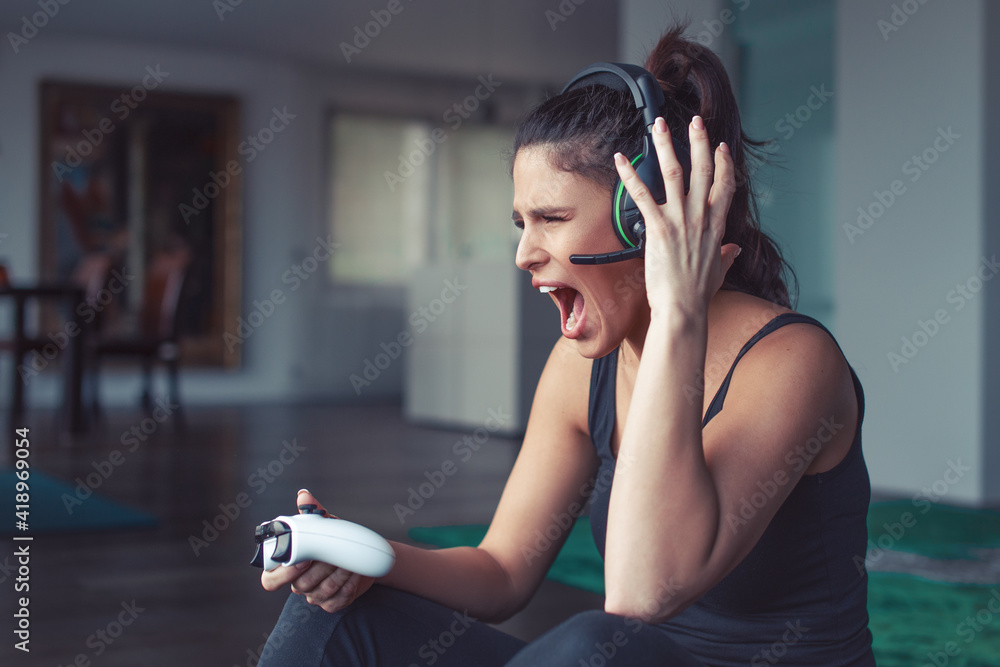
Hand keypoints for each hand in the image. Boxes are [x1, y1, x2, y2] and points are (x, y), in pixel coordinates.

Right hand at [259, 490, 374, 612]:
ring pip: (322, 592)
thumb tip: (304, 495)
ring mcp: (314, 596)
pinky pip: (336, 601)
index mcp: (288, 567)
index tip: (302, 561)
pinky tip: (354, 573)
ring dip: (338, 575)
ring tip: (348, 560)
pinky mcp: (331, 604)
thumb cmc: (333, 540)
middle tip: (334, 555)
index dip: (282, 574)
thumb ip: (312, 512)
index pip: (270, 579)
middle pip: (301, 584)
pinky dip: (348, 586)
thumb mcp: (324, 525)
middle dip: (321, 568)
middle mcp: (297, 584)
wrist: (360, 556)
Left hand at [613, 115, 740, 318]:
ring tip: (659, 126)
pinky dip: (630, 175)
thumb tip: (733, 249)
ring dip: (666, 146)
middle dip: (699, 142)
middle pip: (703, 170)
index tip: (720, 147)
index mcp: (715, 226)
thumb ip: (726, 255)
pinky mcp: (658, 228)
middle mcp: (700, 218)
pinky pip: (642, 195)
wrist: (683, 309)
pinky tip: (621, 160)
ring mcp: (680, 221)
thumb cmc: (697, 295)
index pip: (724, 186)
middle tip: (695, 122)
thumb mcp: (718, 271)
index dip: (723, 164)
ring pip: (674, 173)